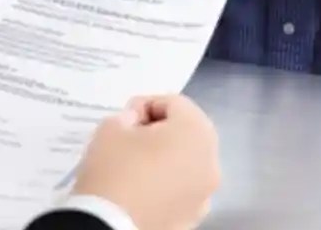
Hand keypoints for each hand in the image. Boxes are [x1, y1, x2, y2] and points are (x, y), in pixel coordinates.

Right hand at [73, 95, 219, 229]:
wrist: (110, 228)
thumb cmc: (113, 169)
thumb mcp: (111, 128)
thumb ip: (128, 117)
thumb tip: (137, 125)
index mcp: (195, 132)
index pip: (174, 103)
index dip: (145, 104)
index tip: (124, 119)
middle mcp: (210, 161)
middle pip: (188, 132)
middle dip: (161, 129)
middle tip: (131, 137)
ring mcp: (206, 193)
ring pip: (188, 163)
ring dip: (167, 157)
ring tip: (137, 164)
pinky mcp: (195, 217)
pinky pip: (184, 189)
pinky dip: (168, 184)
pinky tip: (143, 190)